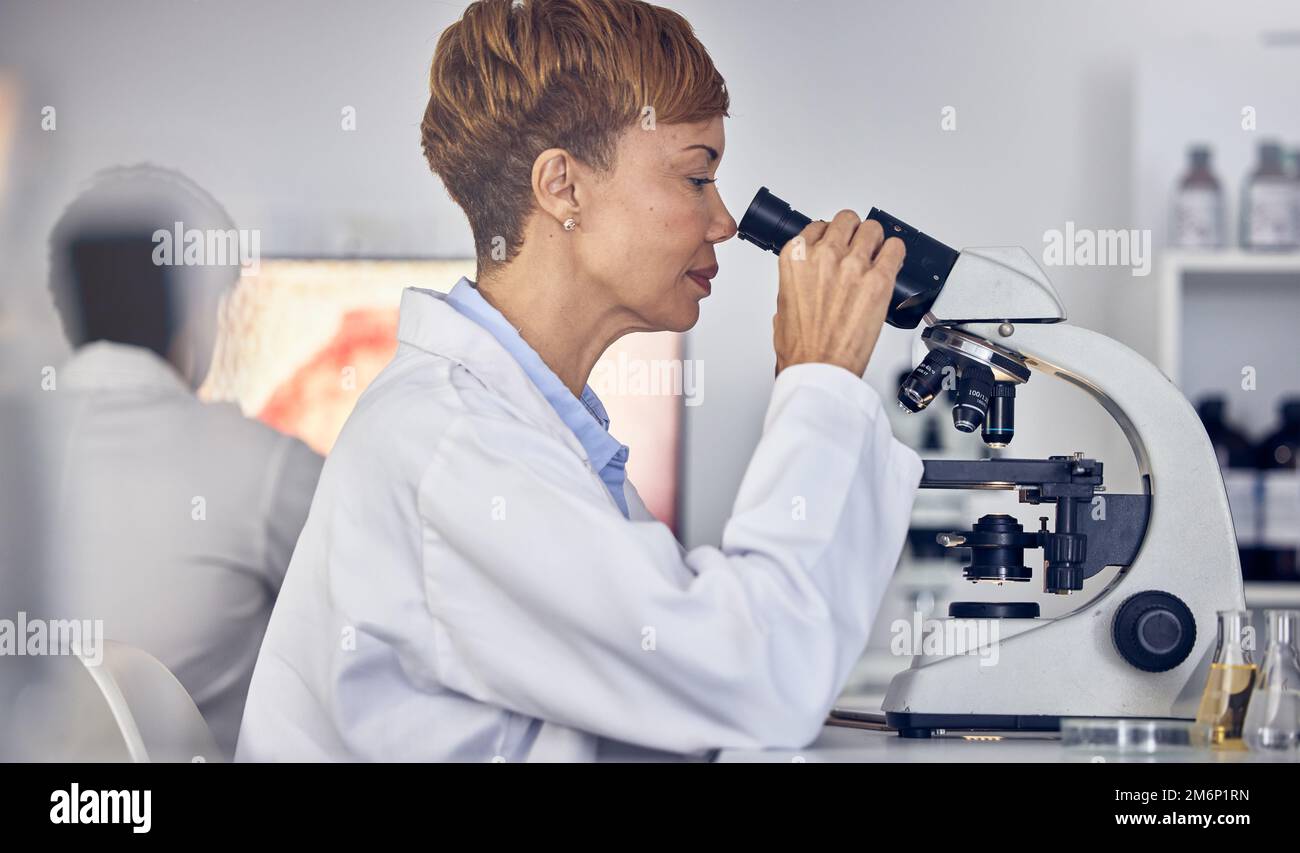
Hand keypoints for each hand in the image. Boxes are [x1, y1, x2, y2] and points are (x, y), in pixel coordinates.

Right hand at [773, 210, 905, 377]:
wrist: (818, 370)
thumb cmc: (801, 348)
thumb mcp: (783, 306)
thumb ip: (797, 282)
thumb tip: (809, 280)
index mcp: (795, 258)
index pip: (817, 227)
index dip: (829, 237)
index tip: (835, 246)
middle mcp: (823, 255)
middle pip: (846, 221)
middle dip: (853, 234)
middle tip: (857, 249)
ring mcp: (853, 265)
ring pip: (872, 229)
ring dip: (875, 241)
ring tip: (875, 256)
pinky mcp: (879, 280)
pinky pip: (896, 248)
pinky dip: (896, 253)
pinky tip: (891, 263)